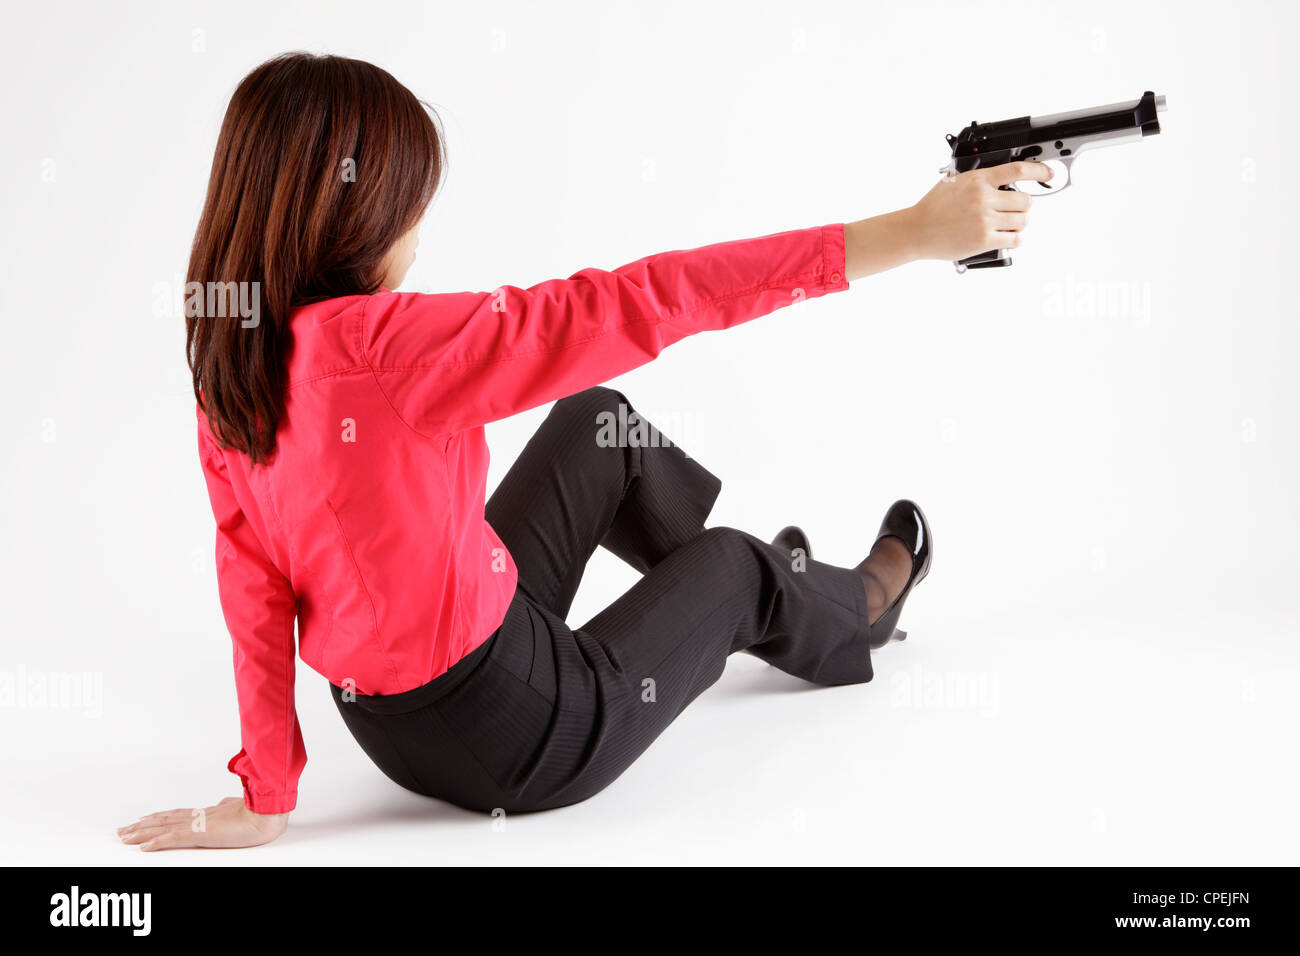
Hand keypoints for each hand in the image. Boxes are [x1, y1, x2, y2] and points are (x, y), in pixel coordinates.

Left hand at [117, 796, 288, 850]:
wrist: (266, 814)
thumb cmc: (259, 812)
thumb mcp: (238, 808)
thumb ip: (226, 807)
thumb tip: (221, 804)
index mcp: (208, 812)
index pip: (176, 814)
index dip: (158, 817)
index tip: (143, 819)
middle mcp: (199, 817)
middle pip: (163, 820)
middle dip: (142, 826)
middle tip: (123, 830)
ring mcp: (198, 824)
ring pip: (162, 828)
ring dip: (142, 833)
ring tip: (125, 837)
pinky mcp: (200, 833)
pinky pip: (171, 839)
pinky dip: (155, 842)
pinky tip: (142, 847)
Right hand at [899, 161, 1052, 261]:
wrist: (917, 230)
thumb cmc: (932, 208)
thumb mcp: (955, 182)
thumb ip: (980, 180)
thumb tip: (1003, 181)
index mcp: (978, 180)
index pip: (1019, 171)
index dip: (1039, 171)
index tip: (1048, 173)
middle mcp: (984, 198)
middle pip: (1025, 200)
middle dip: (1023, 206)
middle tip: (1014, 210)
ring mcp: (985, 220)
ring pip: (1022, 220)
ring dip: (1019, 223)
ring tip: (1007, 224)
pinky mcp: (984, 240)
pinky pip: (1015, 239)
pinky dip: (1016, 238)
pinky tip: (1008, 237)